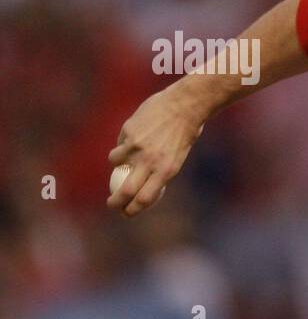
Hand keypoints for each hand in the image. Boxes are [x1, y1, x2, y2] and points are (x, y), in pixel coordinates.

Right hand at [107, 86, 204, 216]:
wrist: (185, 105)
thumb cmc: (185, 131)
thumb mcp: (177, 156)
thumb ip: (160, 169)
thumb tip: (143, 181)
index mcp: (167, 171)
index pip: (145, 199)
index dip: (132, 209)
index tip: (126, 212)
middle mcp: (150, 162)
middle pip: (126, 190)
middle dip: (115, 202)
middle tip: (111, 204)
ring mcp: (137, 147)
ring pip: (115, 164)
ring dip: (115, 165)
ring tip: (122, 160)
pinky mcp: (129, 132)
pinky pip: (119, 144)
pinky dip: (120, 146)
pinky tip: (129, 140)